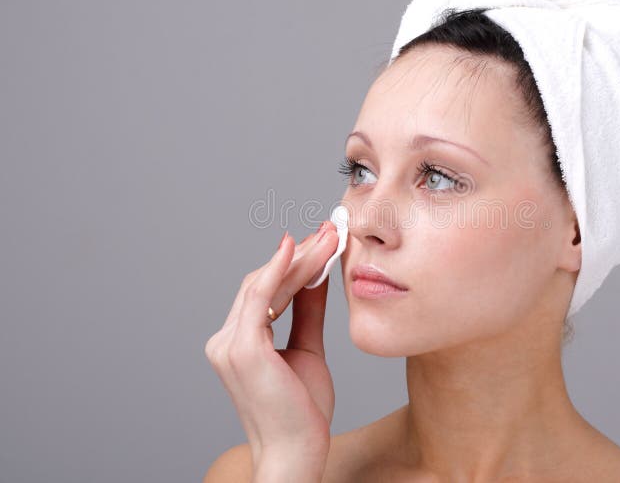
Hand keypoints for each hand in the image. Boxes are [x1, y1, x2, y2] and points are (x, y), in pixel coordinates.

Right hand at [205, 221, 338, 467]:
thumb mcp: (308, 349)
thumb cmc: (302, 410)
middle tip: (330, 230)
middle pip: (263, 283)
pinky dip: (278, 270)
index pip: (265, 292)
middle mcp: (225, 340)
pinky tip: (297, 249)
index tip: (322, 242)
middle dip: (299, 255)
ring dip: (298, 258)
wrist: (297, 452)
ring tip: (329, 237)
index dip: (293, 264)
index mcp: (238, 342)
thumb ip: (308, 312)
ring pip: (264, 285)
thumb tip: (317, 275)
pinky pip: (261, 298)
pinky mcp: (243, 349)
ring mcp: (228, 344)